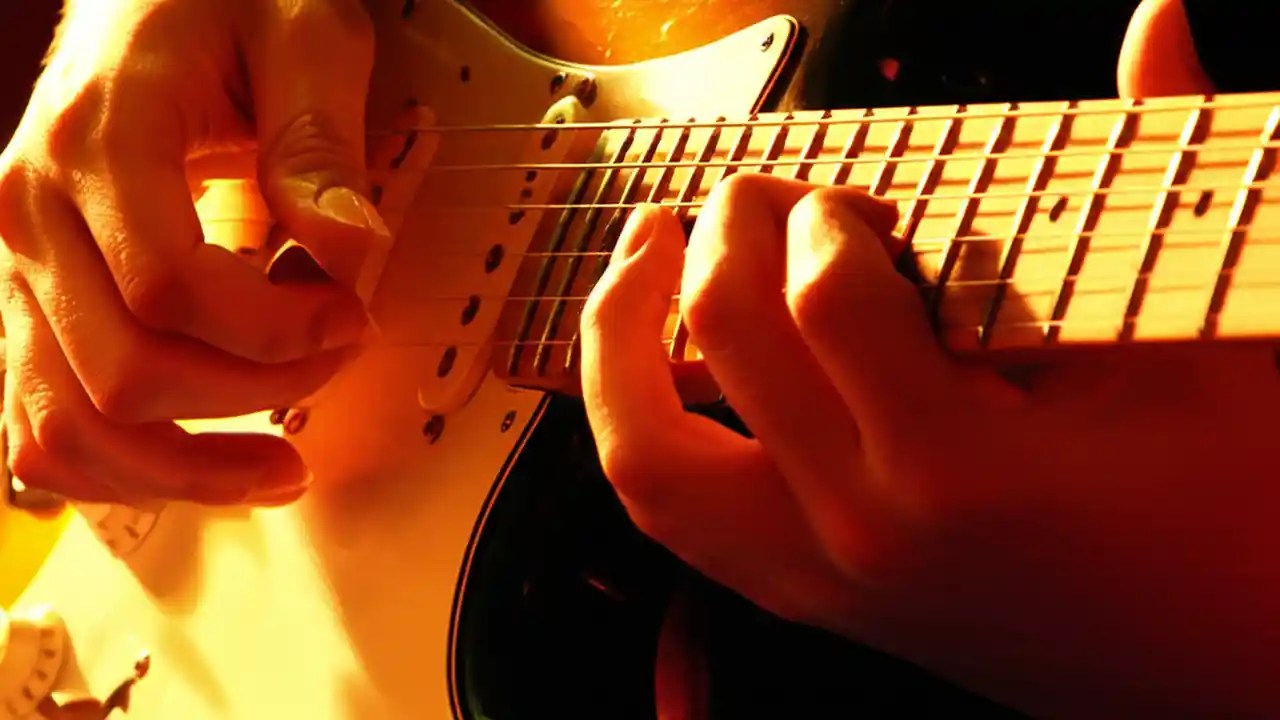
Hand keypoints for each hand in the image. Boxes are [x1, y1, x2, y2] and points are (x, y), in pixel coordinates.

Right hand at [0, 0, 386, 505]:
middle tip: (333, 357)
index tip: (350, 316)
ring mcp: (17, 266)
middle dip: (254, 392)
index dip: (277, 329)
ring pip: (71, 426)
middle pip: (125, 372)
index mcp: (94, 140)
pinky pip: (45, 426)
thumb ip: (320, 143)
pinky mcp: (31, 302)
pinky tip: (202, 466)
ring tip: (281, 469)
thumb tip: (348, 251)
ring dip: (185, 469)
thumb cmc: (226, 2)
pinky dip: (123, 469)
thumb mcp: (304, 34)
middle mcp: (30, 212)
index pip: (169, 288)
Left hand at [581, 1, 1279, 714]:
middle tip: (760, 202)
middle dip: (725, 234)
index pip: (823, 294)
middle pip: (722, 340)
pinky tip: (664, 368)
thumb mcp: (1205, 347)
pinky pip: (676, 516)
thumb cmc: (1235, 523)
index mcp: (960, 466)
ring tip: (642, 261)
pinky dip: (642, 430)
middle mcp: (863, 529)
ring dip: (621, 346)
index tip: (857, 205)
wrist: (1232, 673)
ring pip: (648, 462)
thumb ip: (1166, 164)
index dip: (826, 217)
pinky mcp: (810, 600)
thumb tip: (1162, 24)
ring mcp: (821, 578)